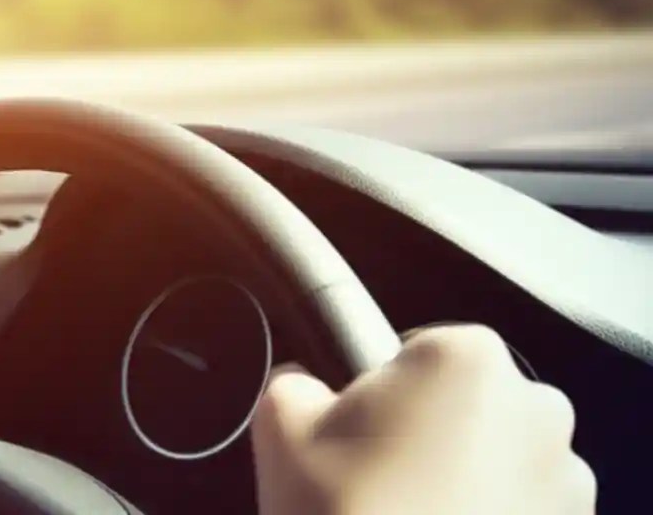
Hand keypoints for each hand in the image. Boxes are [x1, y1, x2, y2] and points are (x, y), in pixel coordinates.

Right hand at [252, 324, 595, 514]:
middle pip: (465, 402)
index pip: (412, 348)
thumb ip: (291, 381)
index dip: (376, 390)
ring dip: (464, 478)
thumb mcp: (280, 428)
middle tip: (376, 480)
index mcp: (465, 358)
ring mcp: (565, 477)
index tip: (355, 433)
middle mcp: (535, 407)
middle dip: (428, 431)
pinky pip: (521, 508)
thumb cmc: (344, 514)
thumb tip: (301, 384)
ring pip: (499, 458)